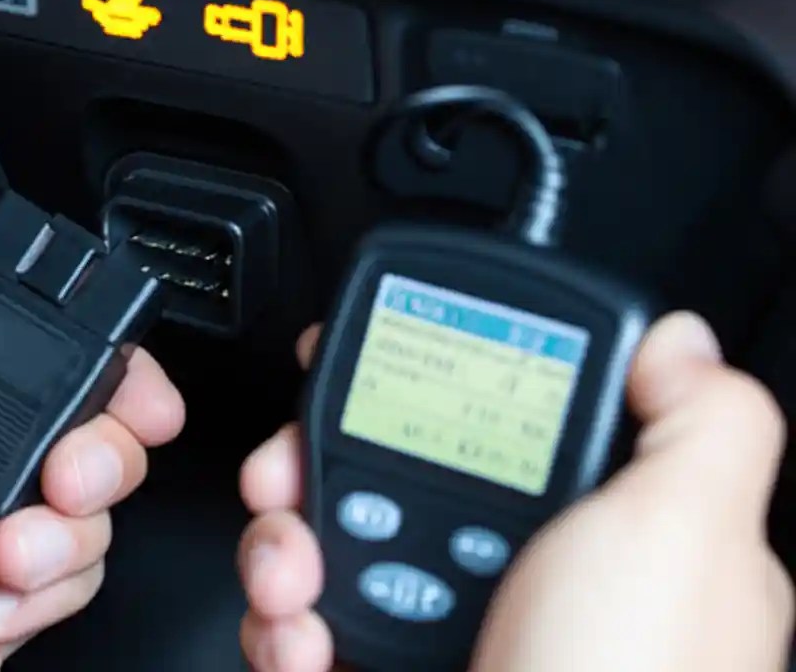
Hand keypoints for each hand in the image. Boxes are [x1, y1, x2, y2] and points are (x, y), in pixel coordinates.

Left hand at [0, 210, 183, 671]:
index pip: (32, 343)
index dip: (98, 359)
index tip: (133, 388)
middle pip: (79, 424)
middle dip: (99, 452)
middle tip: (68, 475)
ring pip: (86, 508)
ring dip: (66, 532)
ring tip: (4, 551)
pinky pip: (67, 581)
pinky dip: (41, 593)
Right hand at [237, 312, 793, 671]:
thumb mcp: (686, 535)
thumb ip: (701, 422)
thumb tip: (676, 342)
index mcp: (588, 522)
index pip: (487, 414)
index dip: (413, 381)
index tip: (355, 367)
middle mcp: (510, 568)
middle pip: (383, 467)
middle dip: (312, 459)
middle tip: (285, 474)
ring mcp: (439, 622)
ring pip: (325, 540)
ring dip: (280, 549)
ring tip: (292, 584)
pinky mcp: (380, 669)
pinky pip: (301, 623)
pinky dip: (279, 629)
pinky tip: (302, 643)